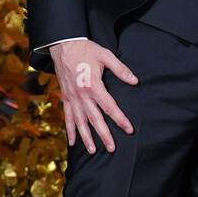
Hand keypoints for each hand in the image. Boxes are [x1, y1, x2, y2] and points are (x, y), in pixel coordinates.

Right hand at [50, 38, 137, 153]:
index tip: (129, 129)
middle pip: (95, 119)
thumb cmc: (86, 50)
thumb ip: (121, 69)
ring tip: (93, 151)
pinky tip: (73, 142)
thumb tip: (135, 81)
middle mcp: (82, 96)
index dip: (120, 119)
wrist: (63, 45)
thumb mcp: (105, 55)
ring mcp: (72, 98)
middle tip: (112, 148)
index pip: (110, 107)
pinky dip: (70, 130)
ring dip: (86, 138)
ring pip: (80, 122)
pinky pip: (68, 117)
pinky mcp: (65, 98)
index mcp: (93, 86)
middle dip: (104, 135)